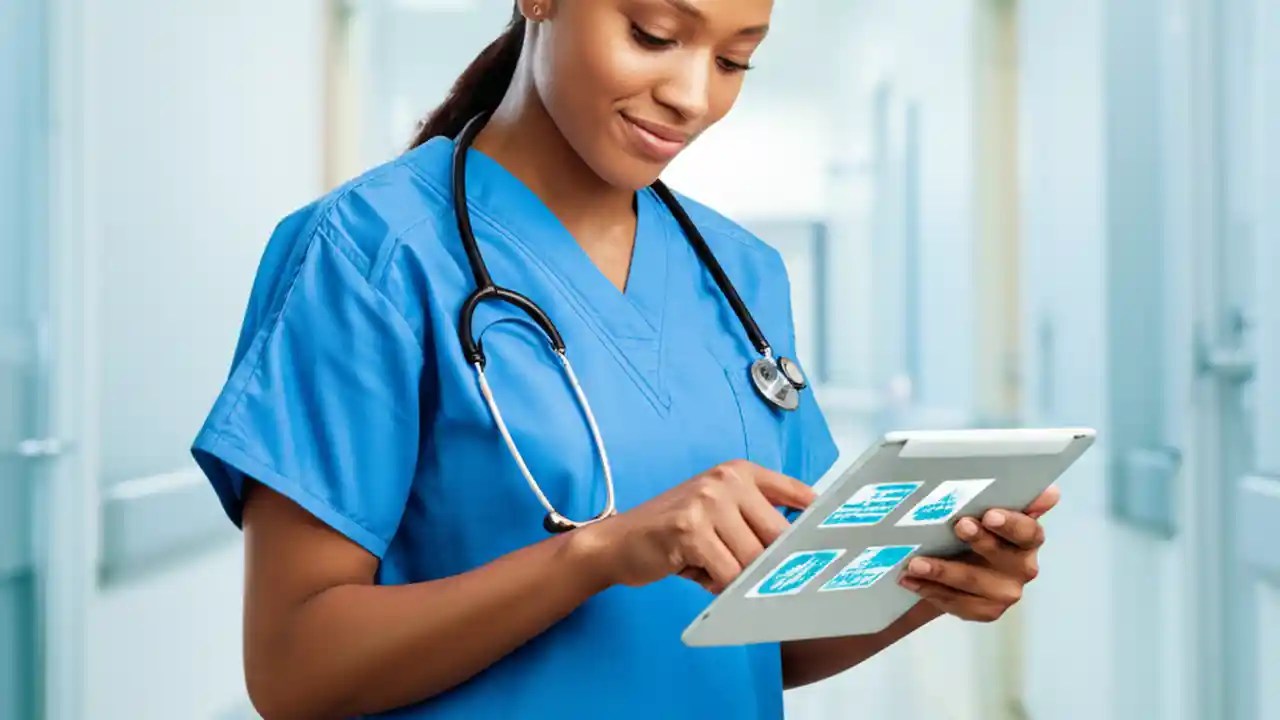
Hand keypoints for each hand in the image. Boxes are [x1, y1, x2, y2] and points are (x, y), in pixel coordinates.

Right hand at [571, 460, 815, 594]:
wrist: (617, 542)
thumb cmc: (674, 534)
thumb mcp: (719, 513)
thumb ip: (758, 522)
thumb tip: (803, 552)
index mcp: (740, 472)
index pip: (798, 495)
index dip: (821, 520)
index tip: (843, 542)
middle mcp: (726, 480)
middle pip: (778, 536)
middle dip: (773, 564)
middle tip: (774, 583)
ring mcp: (708, 502)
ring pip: (753, 559)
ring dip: (740, 578)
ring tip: (714, 571)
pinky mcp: (691, 529)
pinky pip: (728, 572)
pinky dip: (720, 585)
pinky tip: (702, 577)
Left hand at [897, 485, 1059, 622]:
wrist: (965, 564)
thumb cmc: (981, 529)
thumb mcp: (994, 510)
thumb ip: (1019, 499)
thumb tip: (1050, 493)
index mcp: (1029, 540)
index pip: (1028, 533)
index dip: (1010, 525)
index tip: (989, 515)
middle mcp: (1022, 568)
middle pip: (999, 557)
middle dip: (976, 542)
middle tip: (957, 526)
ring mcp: (1004, 593)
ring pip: (971, 582)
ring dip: (941, 571)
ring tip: (913, 563)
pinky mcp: (985, 610)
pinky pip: (955, 602)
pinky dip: (929, 590)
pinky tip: (910, 580)